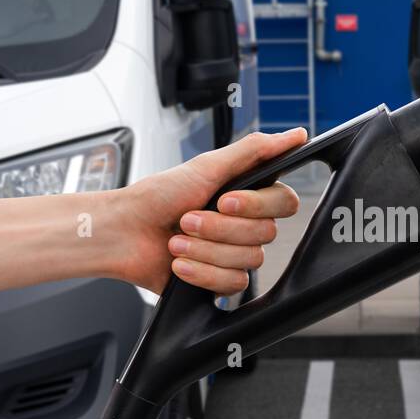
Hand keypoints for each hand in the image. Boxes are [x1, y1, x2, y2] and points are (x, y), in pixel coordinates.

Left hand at [109, 128, 305, 293]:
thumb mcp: (207, 166)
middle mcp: (244, 225)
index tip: (225, 200)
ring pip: (249, 260)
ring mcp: (233, 255)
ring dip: (206, 250)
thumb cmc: (157, 196)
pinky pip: (233, 283)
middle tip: (188, 219)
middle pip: (265, 234)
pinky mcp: (220, 281)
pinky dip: (202, 272)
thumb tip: (296, 135)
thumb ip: (255, 151)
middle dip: (219, 228)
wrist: (123, 233)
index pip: (284, 203)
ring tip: (177, 241)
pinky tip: (180, 263)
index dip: (256, 205)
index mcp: (247, 196)